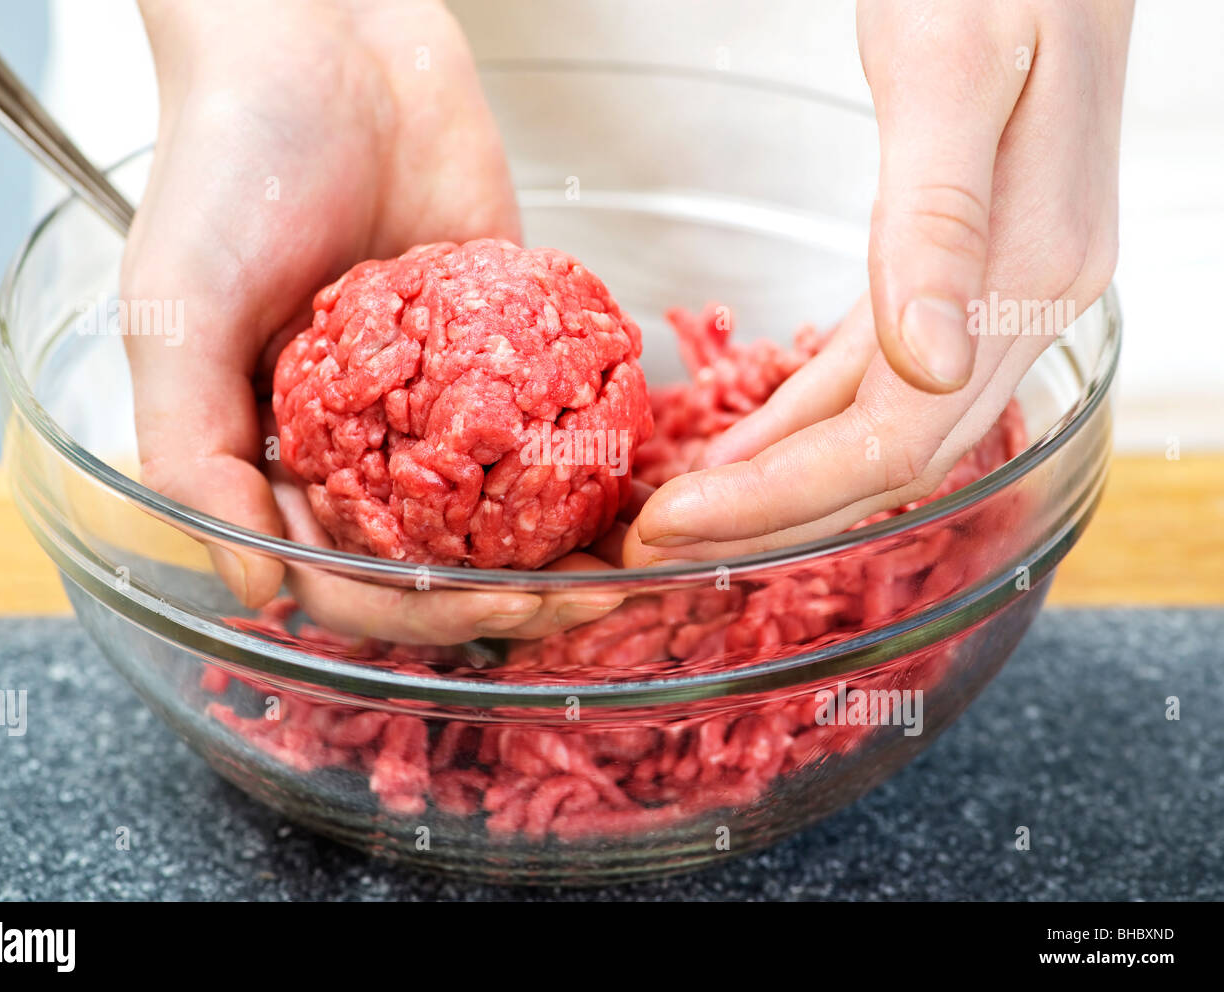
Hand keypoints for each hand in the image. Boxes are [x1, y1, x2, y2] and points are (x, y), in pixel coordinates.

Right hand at [122, 0, 621, 642]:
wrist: (327, 41)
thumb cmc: (229, 165)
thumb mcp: (175, 313)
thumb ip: (191, 454)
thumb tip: (251, 589)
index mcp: (272, 456)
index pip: (344, 579)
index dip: (416, 612)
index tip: (492, 611)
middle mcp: (355, 444)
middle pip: (432, 563)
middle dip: (502, 598)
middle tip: (575, 601)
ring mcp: (432, 400)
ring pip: (496, 514)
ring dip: (555, 555)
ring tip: (617, 574)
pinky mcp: (498, 349)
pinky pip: (543, 426)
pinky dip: (582, 472)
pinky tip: (629, 497)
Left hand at [625, 0, 1131, 565]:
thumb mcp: (952, 68)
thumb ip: (938, 216)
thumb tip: (930, 362)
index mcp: (1029, 273)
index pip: (897, 438)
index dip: (783, 497)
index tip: (678, 522)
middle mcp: (1026, 303)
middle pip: (890, 459)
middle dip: (768, 513)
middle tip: (656, 540)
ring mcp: (1001, 292)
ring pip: (883, 428)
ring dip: (782, 478)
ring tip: (685, 509)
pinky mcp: (966, 270)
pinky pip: (880, 374)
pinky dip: (808, 418)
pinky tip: (749, 443)